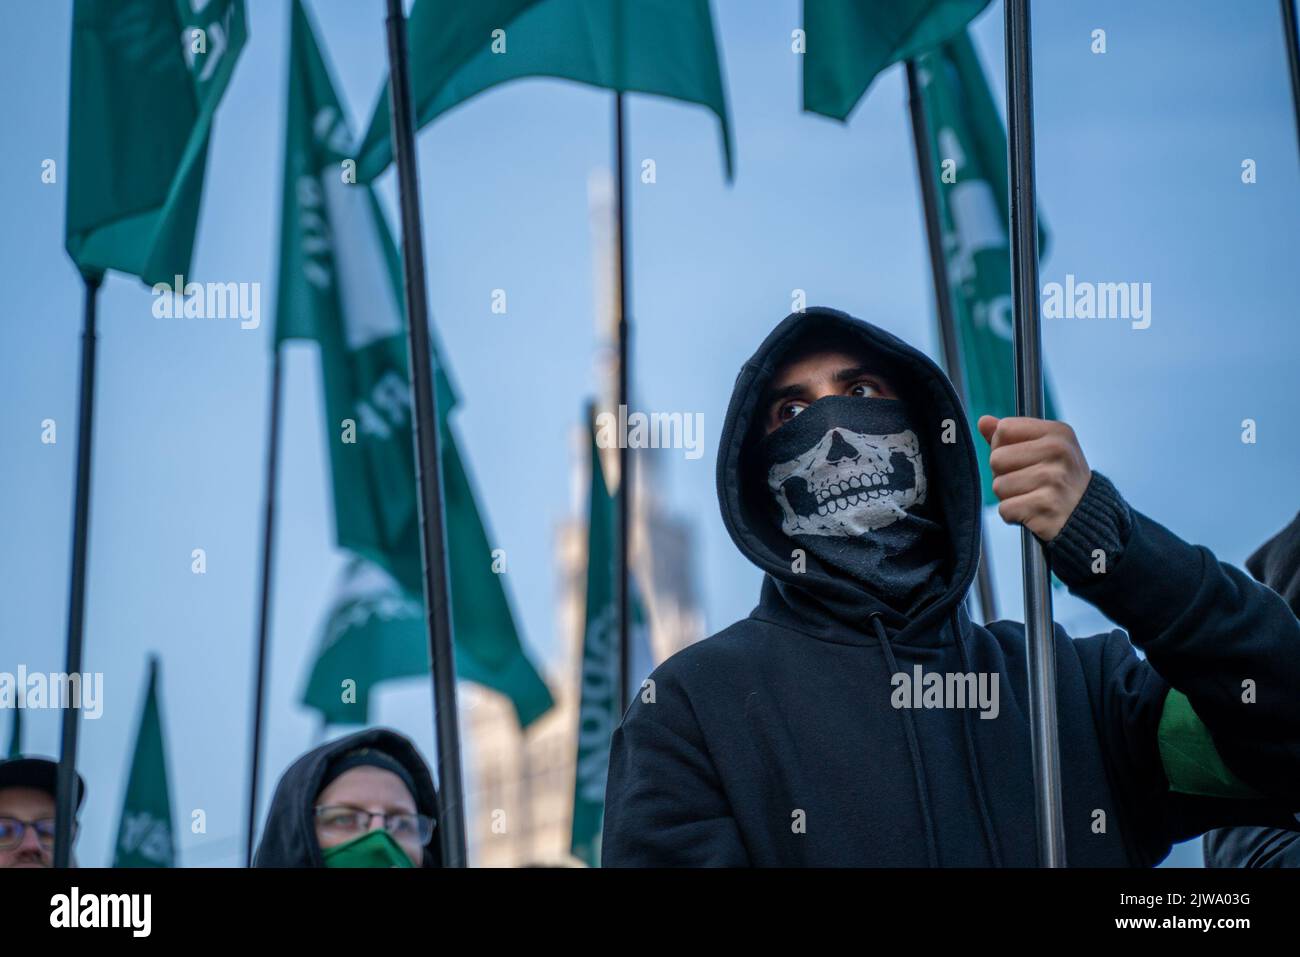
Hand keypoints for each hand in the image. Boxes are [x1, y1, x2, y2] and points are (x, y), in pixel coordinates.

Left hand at [977, 415, 1091, 541]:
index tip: (1023, 458)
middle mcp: (1059, 452)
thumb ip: (1010, 434)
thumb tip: (983, 421)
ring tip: (1031, 496)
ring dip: (1008, 496)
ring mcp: (1054, 479)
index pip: (1004, 429)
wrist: (1085, 515)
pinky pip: (1005, 509)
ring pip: (998, 486)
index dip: (1003, 446)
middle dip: (1003, 474)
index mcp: (1057, 432)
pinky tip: (1031, 512)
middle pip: (996, 458)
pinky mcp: (1046, 507)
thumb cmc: (1057, 478)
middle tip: (1028, 481)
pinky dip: (1013, 515)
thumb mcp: (1042, 448)